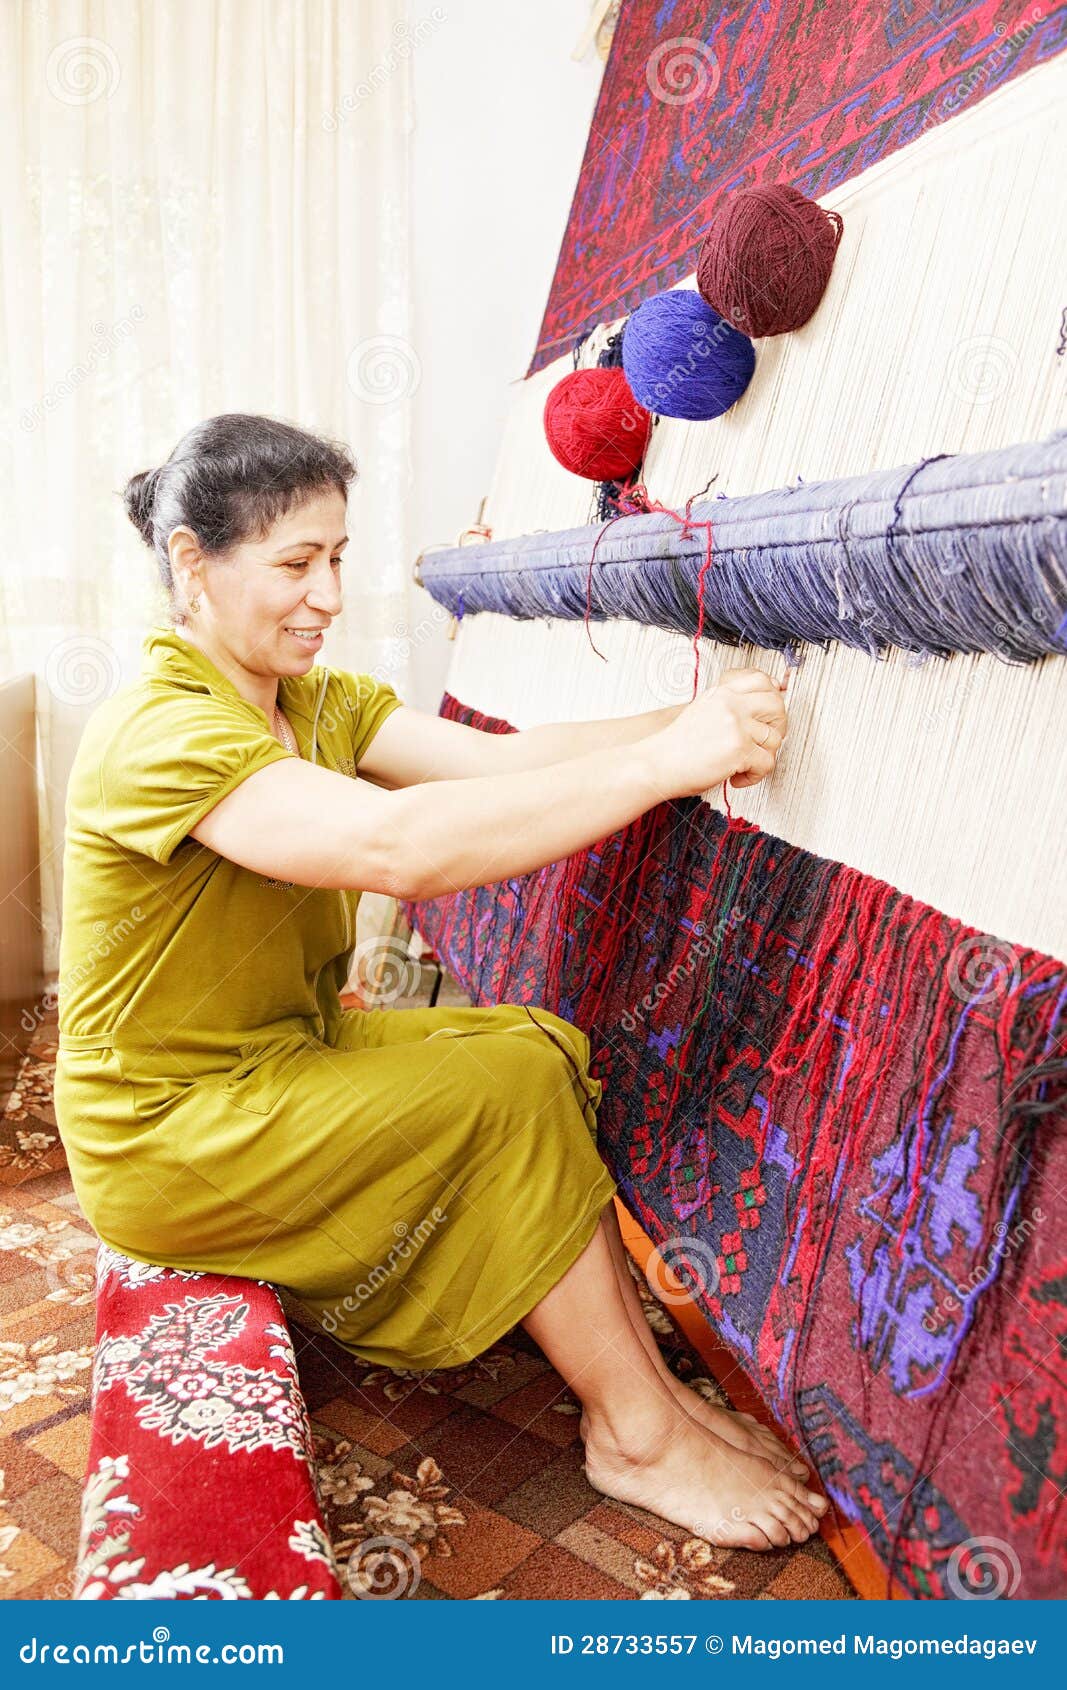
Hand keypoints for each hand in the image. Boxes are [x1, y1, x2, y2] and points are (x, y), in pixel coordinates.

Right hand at [645, 667, 788, 799]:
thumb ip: (728, 707)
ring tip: (743, 766)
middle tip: (764, 743)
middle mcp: (730, 704)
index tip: (767, 716)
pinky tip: (736, 778)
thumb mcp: (701, 712)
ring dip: (762, 757)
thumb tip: (759, 713)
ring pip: (774, 738)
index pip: (761, 679)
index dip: (773, 697)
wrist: (655, 765)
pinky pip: (767, 763)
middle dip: (778, 726)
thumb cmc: (675, 747)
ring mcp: (736, 724)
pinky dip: (755, 776)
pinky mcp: (739, 748)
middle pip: (777, 704)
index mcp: (721, 693)